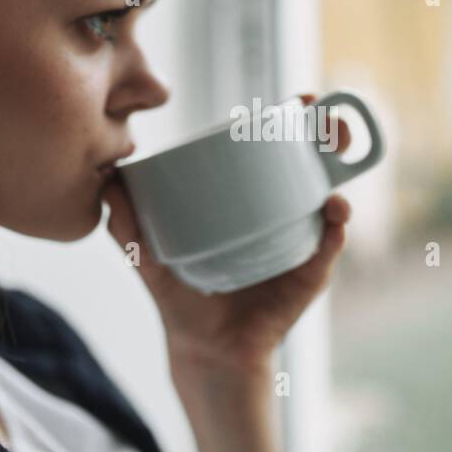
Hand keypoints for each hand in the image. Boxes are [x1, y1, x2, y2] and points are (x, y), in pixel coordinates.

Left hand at [101, 93, 351, 381]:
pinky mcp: (309, 276)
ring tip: (338, 150)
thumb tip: (109, 179)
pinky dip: (336, 228)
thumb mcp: (150, 257)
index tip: (301, 101)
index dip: (291, 124)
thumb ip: (126, 224)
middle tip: (328, 118)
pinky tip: (335, 211)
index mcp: (250, 204)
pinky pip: (329, 246)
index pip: (275, 154)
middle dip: (328, 137)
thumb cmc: (182, 299)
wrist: (204, 350)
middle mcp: (281, 218)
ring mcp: (300, 245)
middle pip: (312, 168)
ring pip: (329, 199)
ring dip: (342, 170)